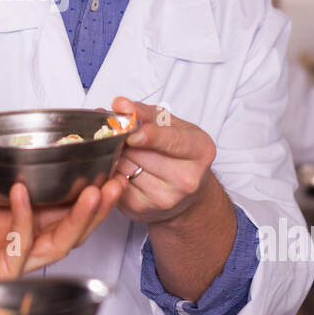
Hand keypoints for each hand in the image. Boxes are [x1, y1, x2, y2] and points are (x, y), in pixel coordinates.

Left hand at [0, 171, 124, 286]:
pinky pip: (20, 248)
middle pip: (73, 227)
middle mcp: (21, 238)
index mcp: (20, 216)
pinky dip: (24, 219)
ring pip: (59, 243)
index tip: (107, 168)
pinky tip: (23, 193)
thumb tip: (19, 132)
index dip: (89, 190)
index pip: (65, 206)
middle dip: (98, 206)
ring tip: (94, 192)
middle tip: (116, 182)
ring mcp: (11, 257)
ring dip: (79, 217)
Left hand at [110, 95, 217, 224]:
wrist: (186, 194)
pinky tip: (123, 168)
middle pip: (141, 153)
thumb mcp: (172, 126)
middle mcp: (187, 178)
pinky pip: (115, 183)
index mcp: (200, 150)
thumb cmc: (178, 152)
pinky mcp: (141, 209)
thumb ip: (145, 113)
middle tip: (119, 132)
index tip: (132, 133)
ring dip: (116, 155)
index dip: (149, 136)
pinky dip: (113, 172)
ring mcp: (165, 198)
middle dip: (124, 139)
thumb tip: (121, 105)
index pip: (172, 141)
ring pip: (124, 167)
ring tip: (125, 151)